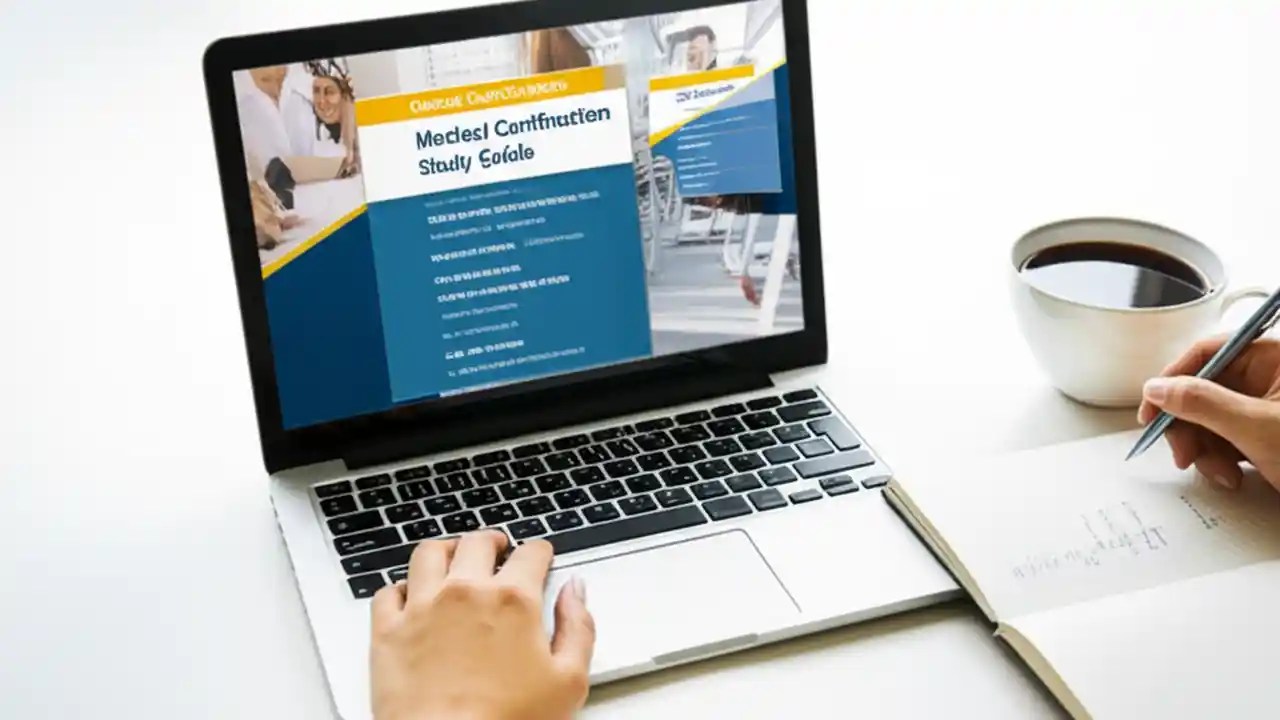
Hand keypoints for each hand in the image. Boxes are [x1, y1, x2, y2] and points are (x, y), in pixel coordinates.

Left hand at [370, 531, 594, 719]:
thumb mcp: (569, 681)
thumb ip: (578, 627)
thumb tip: (576, 592)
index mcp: (513, 601)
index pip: (531, 553)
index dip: (540, 551)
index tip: (541, 556)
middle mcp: (465, 592)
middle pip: (478, 542)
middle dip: (493, 541)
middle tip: (499, 549)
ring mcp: (422, 608)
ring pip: (429, 553)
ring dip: (445, 549)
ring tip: (454, 556)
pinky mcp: (388, 632)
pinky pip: (388, 592)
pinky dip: (400, 588)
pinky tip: (410, 596)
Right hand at [1138, 336, 1279, 490]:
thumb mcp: (1257, 429)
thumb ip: (1202, 403)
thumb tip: (1157, 388)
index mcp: (1274, 357)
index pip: (1207, 352)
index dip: (1172, 380)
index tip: (1152, 409)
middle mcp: (1271, 376)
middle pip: (1203, 388)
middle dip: (1190, 426)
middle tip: (1185, 456)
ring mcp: (1269, 405)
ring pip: (1211, 417)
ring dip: (1206, 449)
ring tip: (1220, 475)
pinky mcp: (1269, 431)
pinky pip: (1228, 436)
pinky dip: (1222, 458)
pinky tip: (1233, 475)